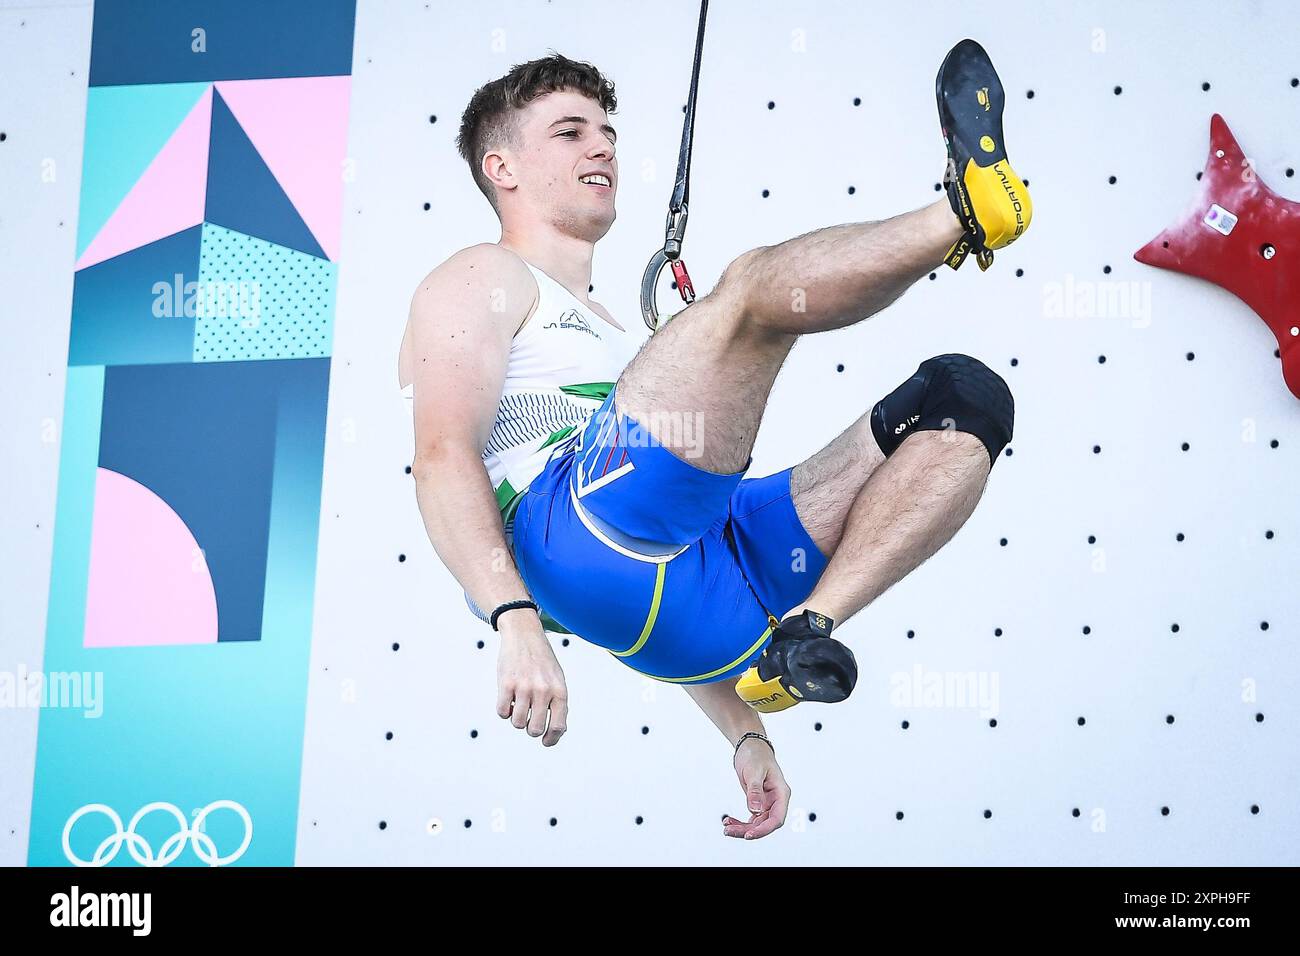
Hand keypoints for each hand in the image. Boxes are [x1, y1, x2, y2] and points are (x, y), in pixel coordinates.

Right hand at [495, 617, 567, 745]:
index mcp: (560, 690)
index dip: (552, 739)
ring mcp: (524, 687)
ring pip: (517, 723)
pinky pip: (502, 712)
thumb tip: (557, 731)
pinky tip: (509, 699)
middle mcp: (543, 690)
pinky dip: (504, 710)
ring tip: (519, 704)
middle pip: (535, 729)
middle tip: (529, 719)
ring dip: (516, 719)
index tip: (546, 741)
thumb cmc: (542, 659)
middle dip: (531, 729)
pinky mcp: (506, 684)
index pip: (559, 726)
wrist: (524, 634)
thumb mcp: (557, 679)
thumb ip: (558, 703)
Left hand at [723, 738, 789, 838]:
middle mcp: (776, 800)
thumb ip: (755, 791)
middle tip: (730, 831)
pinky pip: (751, 818)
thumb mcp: (754, 772)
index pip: (777, 818)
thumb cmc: (755, 755)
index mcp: (781, 793)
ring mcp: (767, 802)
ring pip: (757, 823)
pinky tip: (729, 821)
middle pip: (765, 823)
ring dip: (742, 828)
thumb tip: (755, 810)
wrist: (750, 746)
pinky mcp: (758, 802)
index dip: (764, 829)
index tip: (749, 834)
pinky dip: (740, 821)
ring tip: (726, 828)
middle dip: (748, 830)